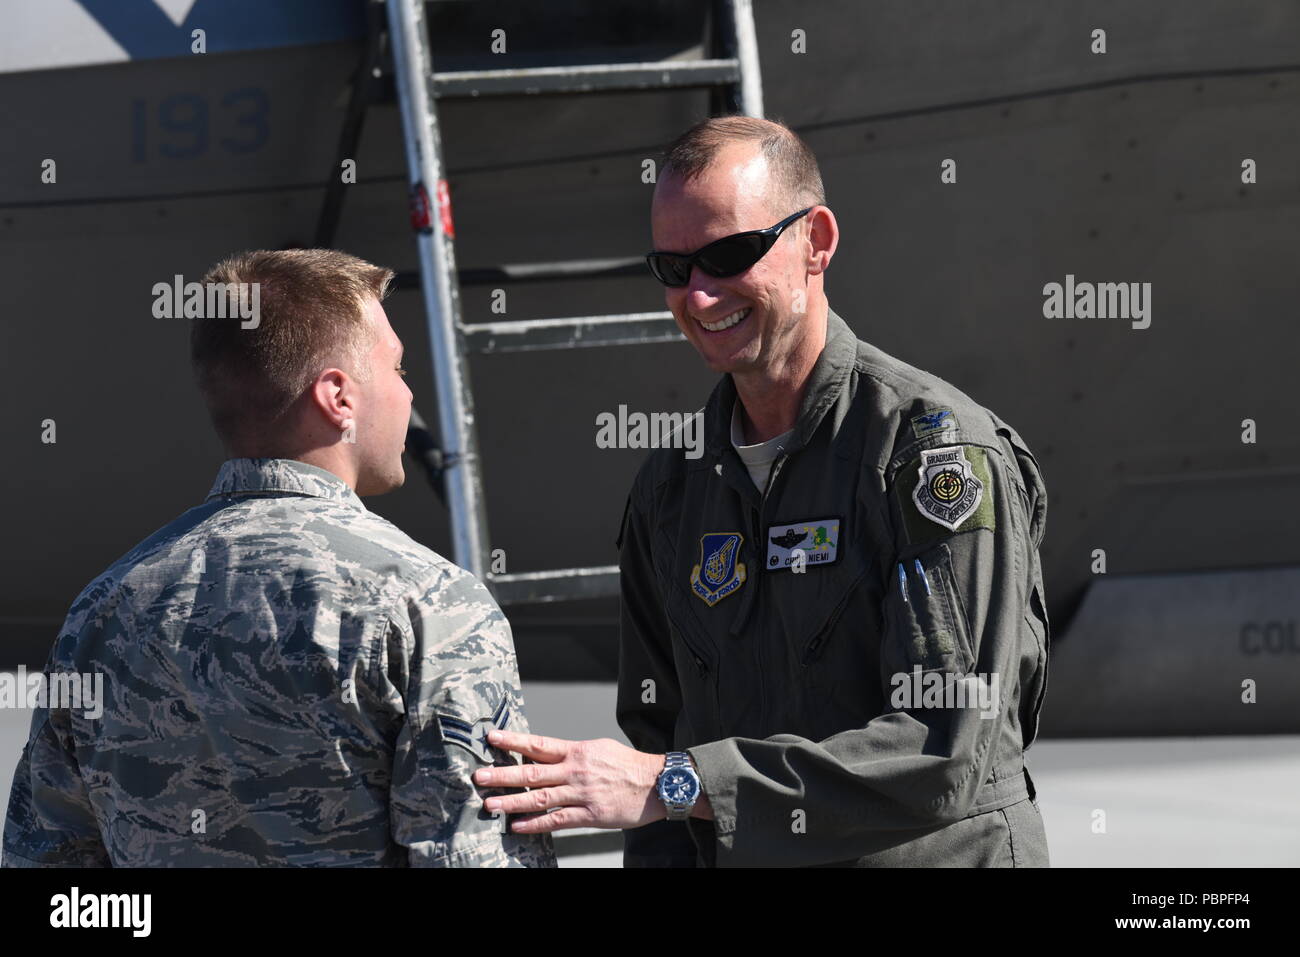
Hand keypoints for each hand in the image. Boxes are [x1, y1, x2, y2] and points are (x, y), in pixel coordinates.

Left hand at [472, 731, 668, 832]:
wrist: (658, 783)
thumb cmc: (629, 765)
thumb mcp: (599, 749)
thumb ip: (572, 753)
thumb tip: (547, 753)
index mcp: (577, 751)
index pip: (539, 744)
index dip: (514, 741)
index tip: (492, 738)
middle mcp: (575, 771)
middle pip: (532, 771)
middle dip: (503, 774)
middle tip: (480, 776)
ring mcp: (581, 794)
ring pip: (540, 798)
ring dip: (512, 802)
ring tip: (490, 805)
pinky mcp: (590, 815)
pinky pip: (558, 820)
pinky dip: (536, 824)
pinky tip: (518, 826)